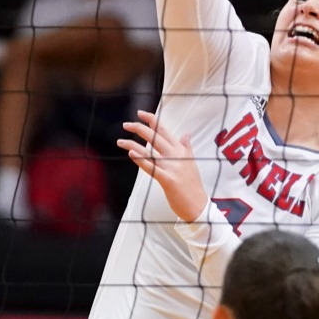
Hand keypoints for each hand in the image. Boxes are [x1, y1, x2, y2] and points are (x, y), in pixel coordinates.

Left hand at [119, 110, 206, 224]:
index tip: (140, 113)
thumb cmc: (193, 185)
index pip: (164, 130)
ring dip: (133, 145)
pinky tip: (132, 154)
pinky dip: (141, 160)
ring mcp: (172, 167)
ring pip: (150, 151)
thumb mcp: (191, 162)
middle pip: (155, 137)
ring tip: (120, 141)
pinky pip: (152, 168)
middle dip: (139, 128)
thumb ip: (187, 147)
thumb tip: (187, 133)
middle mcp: (176, 156)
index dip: (152, 120)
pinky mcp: (168, 180)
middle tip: (126, 124)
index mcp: (181, 150)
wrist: (198, 205)